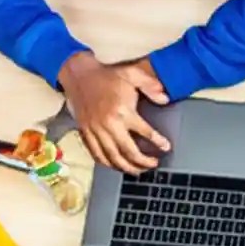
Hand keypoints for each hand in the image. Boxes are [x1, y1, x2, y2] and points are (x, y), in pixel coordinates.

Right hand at [58, 52, 171, 174]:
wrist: (79, 75)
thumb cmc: (106, 76)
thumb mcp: (132, 74)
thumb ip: (150, 85)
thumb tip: (165, 99)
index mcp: (123, 112)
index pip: (145, 132)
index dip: (158, 142)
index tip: (165, 147)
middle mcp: (109, 124)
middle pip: (128, 152)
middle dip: (143, 162)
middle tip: (153, 164)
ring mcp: (95, 131)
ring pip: (112, 158)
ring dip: (127, 168)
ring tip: (138, 170)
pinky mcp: (85, 133)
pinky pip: (96, 154)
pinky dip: (107, 164)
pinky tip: (116, 166)